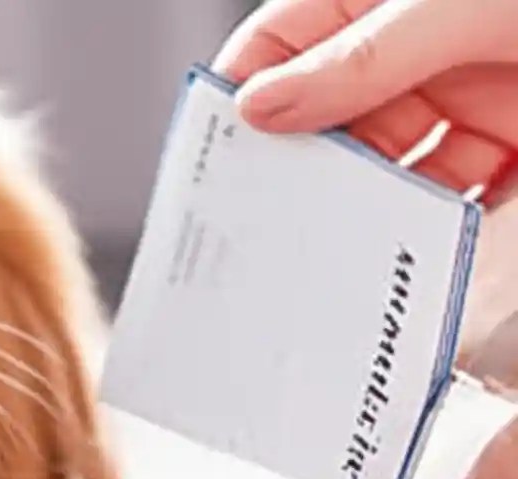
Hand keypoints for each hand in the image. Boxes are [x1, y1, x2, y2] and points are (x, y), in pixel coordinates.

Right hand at [212, 0, 517, 205]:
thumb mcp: (451, 8)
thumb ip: (359, 60)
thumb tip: (261, 104)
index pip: (280, 43)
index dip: (240, 92)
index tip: (210, 150)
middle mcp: (411, 47)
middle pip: (326, 117)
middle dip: (301, 164)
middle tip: (273, 211)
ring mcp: (461, 93)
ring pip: (386, 164)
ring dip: (368, 201)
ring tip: (351, 233)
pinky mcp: (508, 138)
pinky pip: (457, 191)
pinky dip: (436, 221)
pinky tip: (421, 236)